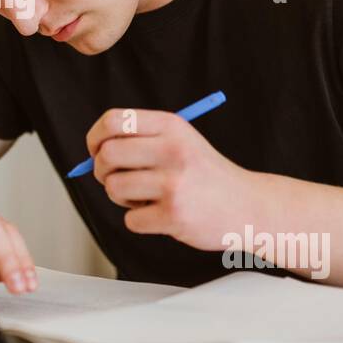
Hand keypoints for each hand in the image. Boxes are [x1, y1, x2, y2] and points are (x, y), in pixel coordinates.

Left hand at [86, 108, 250, 249]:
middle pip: (107, 155)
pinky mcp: (174, 214)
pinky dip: (140, 221)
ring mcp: (173, 183)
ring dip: (122, 198)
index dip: (95, 138)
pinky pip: (130, 220)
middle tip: (115, 179)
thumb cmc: (206, 175)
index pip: (113, 121)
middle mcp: (172, 150)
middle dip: (102, 171)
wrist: (249, 206)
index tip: (95, 151)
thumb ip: (140, 141)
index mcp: (172, 126)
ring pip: (114, 188)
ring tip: (147, 198)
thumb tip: (92, 155)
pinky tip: (162, 215)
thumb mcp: (181, 141)